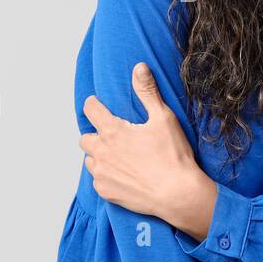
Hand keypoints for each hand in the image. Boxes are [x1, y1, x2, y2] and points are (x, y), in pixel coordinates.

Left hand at [81, 62, 216, 237]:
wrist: (177, 194)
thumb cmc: (172, 156)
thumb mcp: (163, 118)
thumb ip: (147, 91)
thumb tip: (139, 67)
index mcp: (112, 131)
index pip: (90, 109)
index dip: (93, 104)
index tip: (97, 104)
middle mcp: (101, 152)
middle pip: (85, 137)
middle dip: (96, 134)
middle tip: (114, 136)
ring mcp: (101, 173)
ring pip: (90, 160)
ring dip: (99, 155)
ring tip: (118, 156)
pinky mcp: (105, 191)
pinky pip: (97, 179)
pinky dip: (106, 175)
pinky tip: (123, 175)